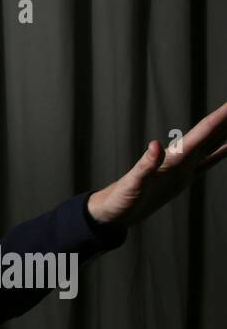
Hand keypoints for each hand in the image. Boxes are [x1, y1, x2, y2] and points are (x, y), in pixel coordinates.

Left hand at [88, 100, 226, 227]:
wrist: (111, 212)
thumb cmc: (119, 199)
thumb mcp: (132, 184)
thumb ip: (145, 165)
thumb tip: (156, 145)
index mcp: (173, 157)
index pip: (202, 132)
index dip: (221, 117)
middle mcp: (180, 158)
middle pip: (211, 133)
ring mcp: (182, 167)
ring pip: (212, 144)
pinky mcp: (181, 179)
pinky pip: (207, 163)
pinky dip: (220, 153)